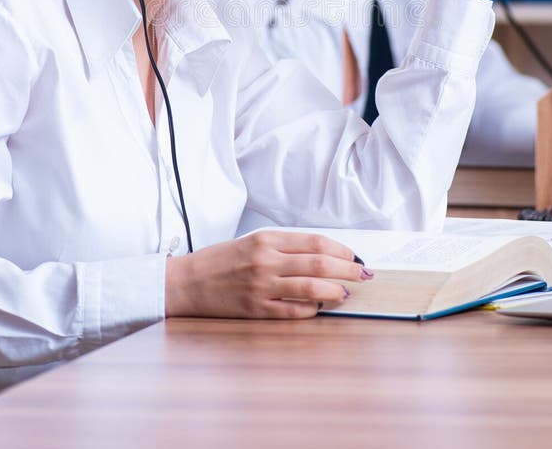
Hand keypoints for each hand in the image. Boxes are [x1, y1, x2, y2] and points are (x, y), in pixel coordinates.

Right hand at [165, 230, 367, 318]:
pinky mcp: (256, 309)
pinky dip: (311, 309)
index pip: (315, 243)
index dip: (341, 250)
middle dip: (348, 270)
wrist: (187, 282)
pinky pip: (293, 311)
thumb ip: (285, 246)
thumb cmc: (222, 260)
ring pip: (311, 288)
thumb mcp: (253, 242)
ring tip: (346, 293)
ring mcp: (262, 287)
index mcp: (267, 239)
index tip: (354, 257)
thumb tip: (323, 255)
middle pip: (319, 264)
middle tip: (364, 274)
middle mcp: (266, 261)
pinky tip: (319, 307)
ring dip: (335, 291)